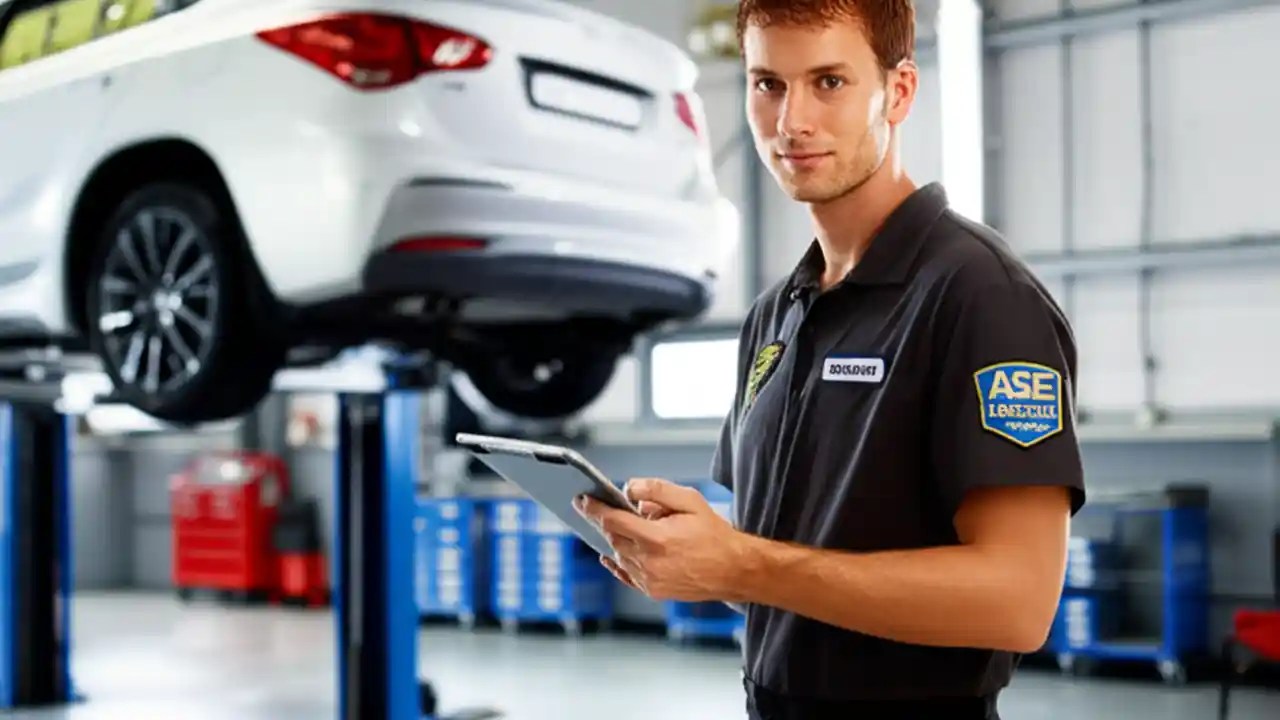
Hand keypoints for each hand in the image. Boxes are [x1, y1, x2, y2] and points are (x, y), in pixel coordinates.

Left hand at [574, 478, 753, 602]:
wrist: (733, 570)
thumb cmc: (714, 533)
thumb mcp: (689, 500)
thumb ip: (656, 490)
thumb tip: (628, 489)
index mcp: (656, 538)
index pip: (614, 520)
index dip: (594, 509)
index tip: (581, 500)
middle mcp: (649, 562)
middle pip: (612, 538)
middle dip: (602, 522)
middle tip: (593, 508)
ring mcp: (650, 580)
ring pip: (618, 555)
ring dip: (613, 540)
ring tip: (613, 525)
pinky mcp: (654, 591)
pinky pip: (626, 575)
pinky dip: (616, 563)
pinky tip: (610, 554)